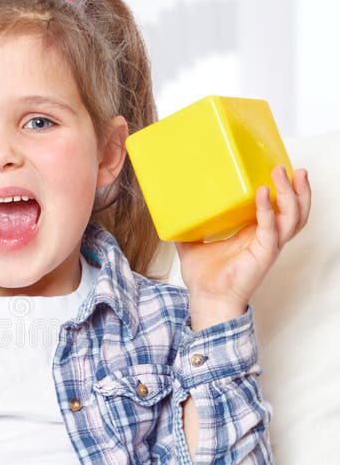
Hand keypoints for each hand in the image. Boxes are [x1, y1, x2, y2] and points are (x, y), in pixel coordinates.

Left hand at [175, 165, 310, 330]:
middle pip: (294, 210)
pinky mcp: (264, 254)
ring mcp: (268, 246)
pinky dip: (268, 210)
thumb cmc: (204, 276)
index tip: (277, 168)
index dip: (283, 190)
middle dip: (296, 188)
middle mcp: (267, 238)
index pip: (278, 208)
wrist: (205, 297)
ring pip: (293, 217)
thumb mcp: (192, 244)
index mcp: (255, 233)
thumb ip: (186, 227)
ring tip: (281, 174)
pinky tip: (262, 195)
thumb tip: (168, 211)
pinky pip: (271, 229)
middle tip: (285, 167)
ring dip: (291, 194)